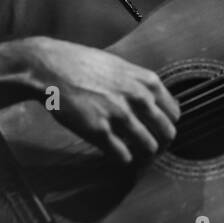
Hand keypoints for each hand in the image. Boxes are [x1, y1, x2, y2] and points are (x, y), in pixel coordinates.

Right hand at [25, 37, 179, 164]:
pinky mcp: (99, 131)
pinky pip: (123, 156)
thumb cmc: (83, 64)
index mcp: (146, 81)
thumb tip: (157, 103)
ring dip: (143, 154)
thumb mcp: (121, 66)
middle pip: (167, 133)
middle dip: (160, 142)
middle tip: (150, 145)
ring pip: (149, 147)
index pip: (174, 113)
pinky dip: (123, 158)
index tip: (158, 129)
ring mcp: (119, 115)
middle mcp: (138, 98)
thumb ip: (141, 84)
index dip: (167, 123)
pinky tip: (117, 153)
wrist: (49, 67)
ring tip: (135, 152)